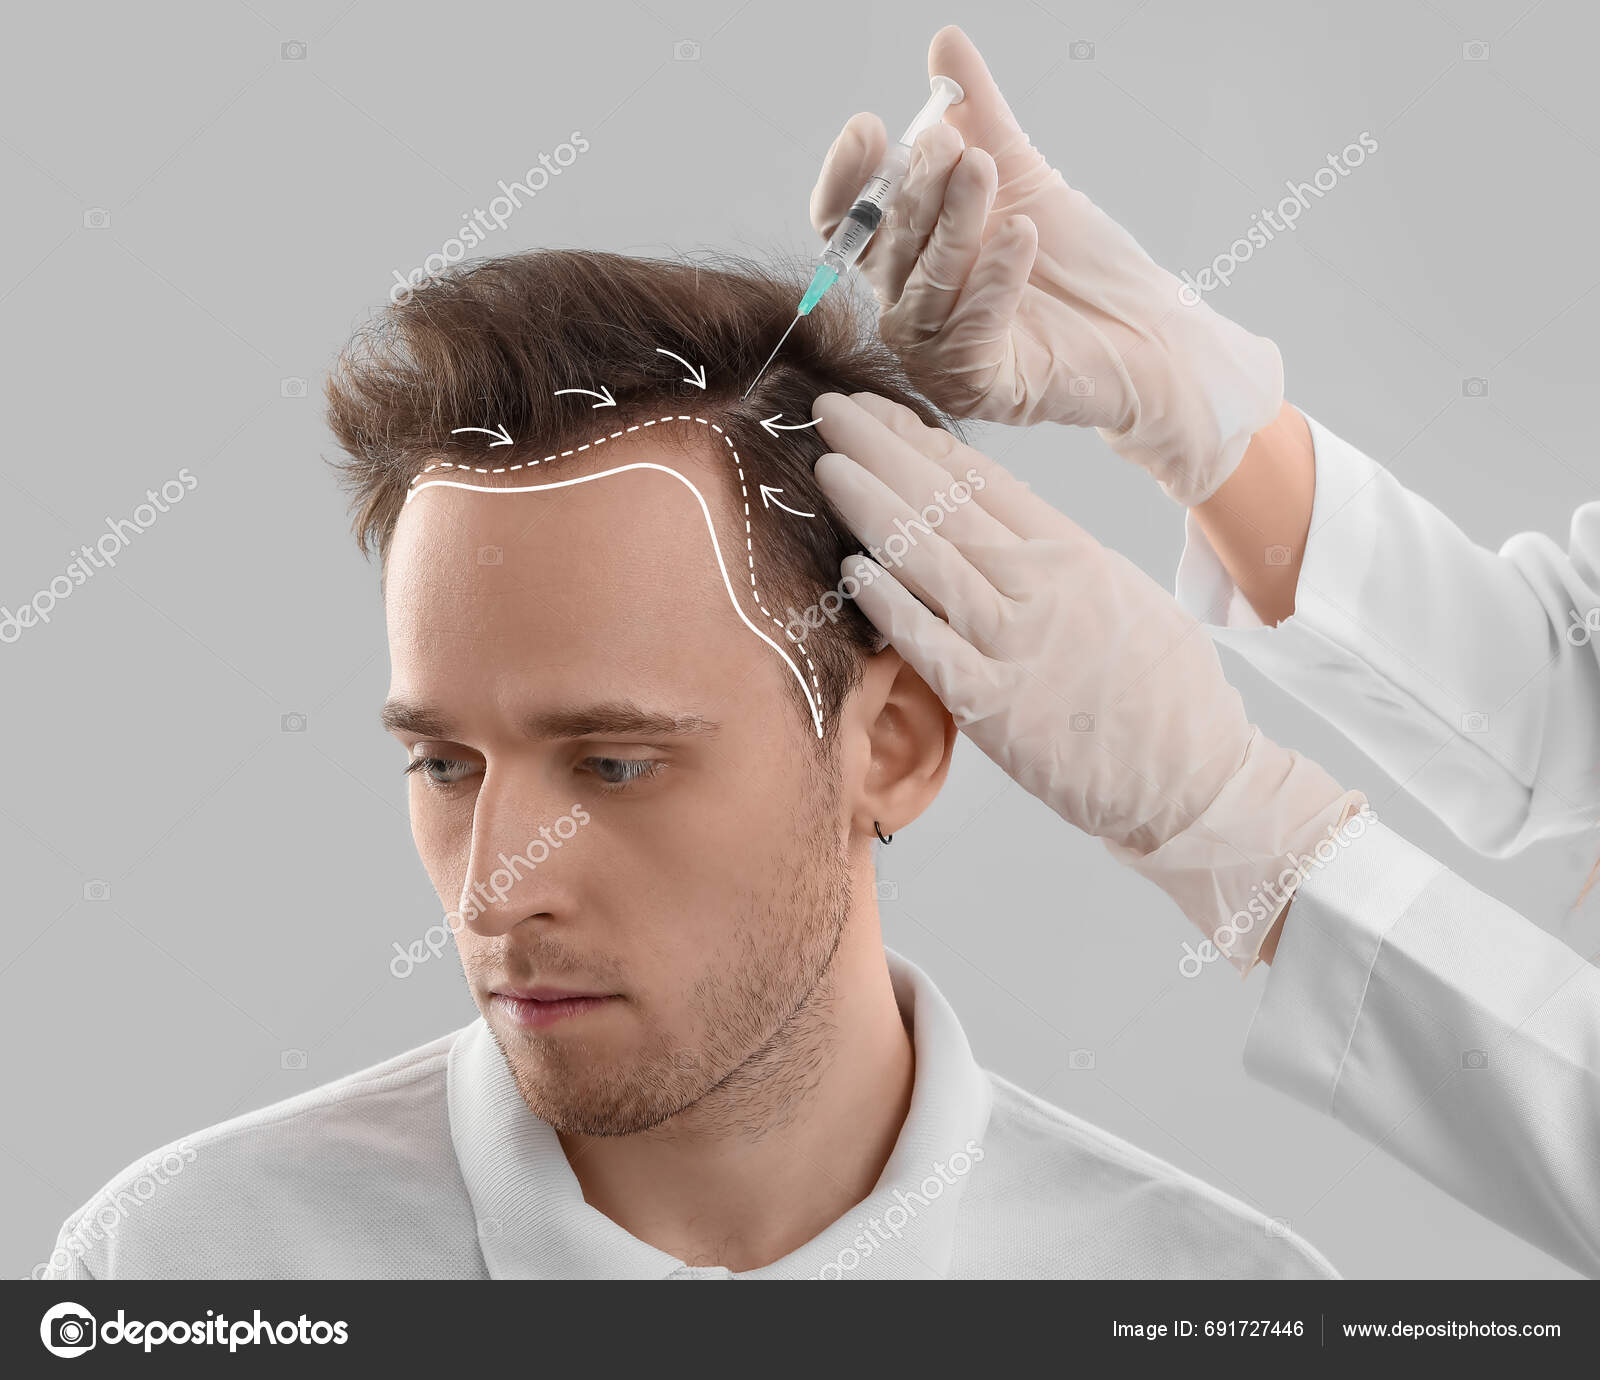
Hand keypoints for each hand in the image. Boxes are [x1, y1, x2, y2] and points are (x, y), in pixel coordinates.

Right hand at [809, 25, 1282, 505]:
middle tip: (952, 141)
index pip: (847, 224)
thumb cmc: (1082, 263)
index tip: (873, 128)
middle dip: (915, 190)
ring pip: (922, 287)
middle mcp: (909, 311)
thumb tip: (946, 44)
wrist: (1149, 330)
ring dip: (954, 225)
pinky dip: (991, 280)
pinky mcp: (975, 389)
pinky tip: (1020, 238)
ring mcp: (937, 357)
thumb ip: (980, 113)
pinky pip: (966, 333)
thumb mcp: (1025, 174)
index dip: (849, 179)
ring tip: (986, 172)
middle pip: (884, 249)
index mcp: (906, 262)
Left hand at [811, 390, 1361, 969]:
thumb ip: (1054, 562)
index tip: (876, 411)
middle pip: (946, 503)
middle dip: (881, 451)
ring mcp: (1016, 645)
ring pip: (929, 559)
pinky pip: (929, 644)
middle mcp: (1042, 587)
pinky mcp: (994, 707)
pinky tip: (853, 570)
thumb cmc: (1163, 693)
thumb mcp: (1119, 598)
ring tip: (827, 468)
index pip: (982, 479)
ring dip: (872, 508)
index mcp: (1074, 554)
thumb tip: (995, 529)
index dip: (920, 439)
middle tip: (831, 412)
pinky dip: (889, 605)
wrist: (1195, 779)